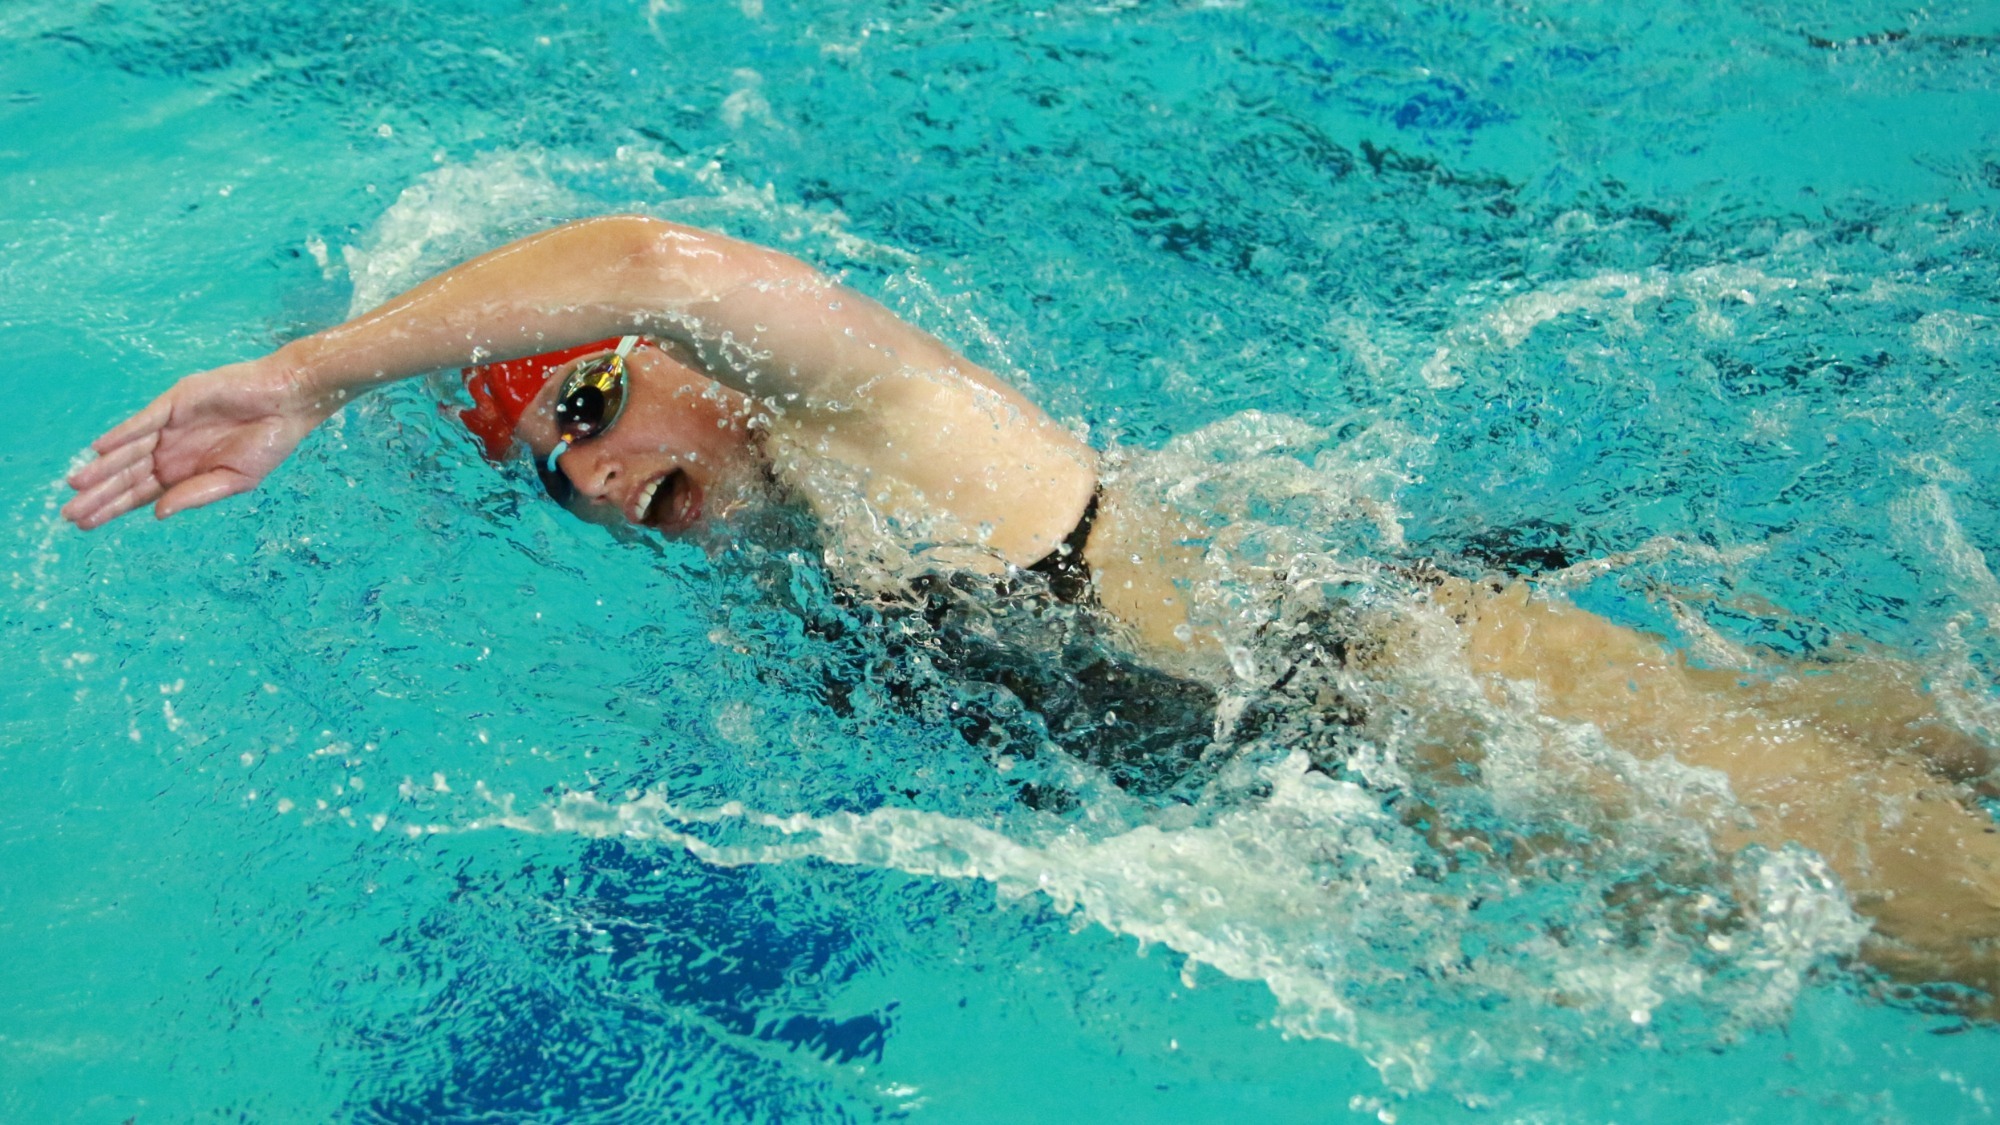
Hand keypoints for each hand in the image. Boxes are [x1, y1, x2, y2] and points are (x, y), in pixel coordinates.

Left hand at [61, 355, 336, 529]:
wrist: (289, 402)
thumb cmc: (269, 442)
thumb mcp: (236, 480)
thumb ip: (196, 495)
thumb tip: (158, 513)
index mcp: (185, 471)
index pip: (140, 493)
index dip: (113, 508)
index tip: (86, 525)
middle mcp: (171, 450)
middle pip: (127, 476)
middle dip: (99, 495)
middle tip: (69, 514)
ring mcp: (170, 425)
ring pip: (128, 451)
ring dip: (102, 468)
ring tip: (75, 485)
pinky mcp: (176, 402)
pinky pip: (143, 421)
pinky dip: (123, 434)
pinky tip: (100, 449)